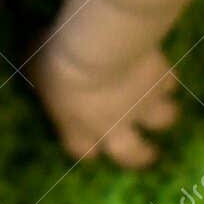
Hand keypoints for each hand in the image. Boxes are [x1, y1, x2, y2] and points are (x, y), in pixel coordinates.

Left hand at [31, 40, 180, 168]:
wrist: (99, 46)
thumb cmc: (56, 60)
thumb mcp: (34, 68)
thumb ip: (41, 77)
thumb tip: (38, 70)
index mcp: (78, 127)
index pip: (83, 151)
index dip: (86, 147)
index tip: (88, 143)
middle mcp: (114, 125)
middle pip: (133, 155)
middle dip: (141, 156)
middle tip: (148, 153)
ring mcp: (141, 105)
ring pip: (162, 120)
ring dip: (162, 115)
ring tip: (164, 110)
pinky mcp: (161, 82)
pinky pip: (169, 85)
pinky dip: (166, 81)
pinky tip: (162, 73)